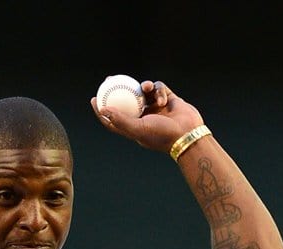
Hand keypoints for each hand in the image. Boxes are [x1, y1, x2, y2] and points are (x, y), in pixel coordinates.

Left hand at [90, 80, 205, 154]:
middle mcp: (144, 116)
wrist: (188, 133)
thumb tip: (102, 110)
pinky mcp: (168, 99)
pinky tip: (161, 97)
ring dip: (144, 88)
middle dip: (118, 89)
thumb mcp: (138, 129)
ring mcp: (156, 107)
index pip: (114, 117)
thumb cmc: (162, 135)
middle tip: (110, 80)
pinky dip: (159, 91)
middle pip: (127, 100)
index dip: (102, 109)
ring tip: (145, 87)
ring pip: (143, 92)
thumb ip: (120, 120)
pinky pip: (159, 88)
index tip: (94, 99)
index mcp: (134, 126)